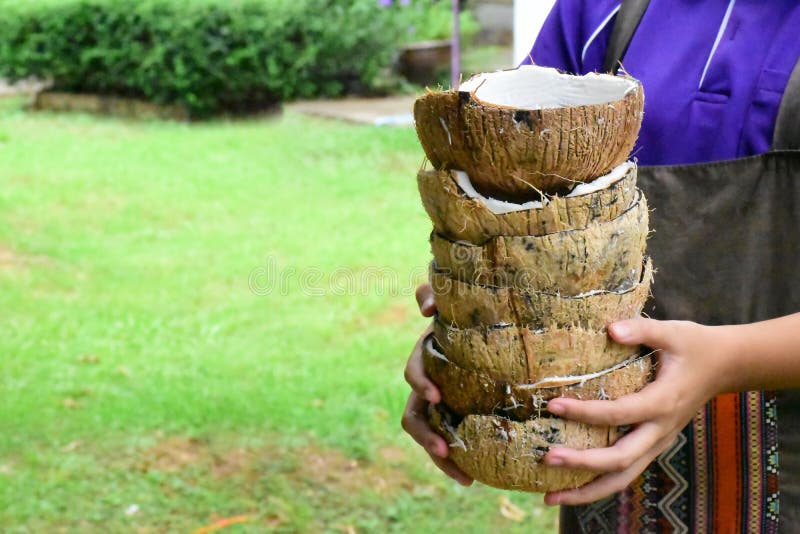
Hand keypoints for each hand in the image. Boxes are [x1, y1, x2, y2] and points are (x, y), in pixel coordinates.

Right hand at [400, 283, 473, 485]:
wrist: (486, 327)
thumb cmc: (464, 312)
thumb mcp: (447, 299)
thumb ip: (430, 293)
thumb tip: (425, 307)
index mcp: (425, 360)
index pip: (413, 374)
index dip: (419, 384)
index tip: (436, 395)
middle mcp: (428, 386)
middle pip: (414, 418)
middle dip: (426, 436)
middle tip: (443, 450)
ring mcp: (441, 406)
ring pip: (431, 437)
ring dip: (441, 458)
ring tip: (464, 478)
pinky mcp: (458, 419)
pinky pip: (452, 443)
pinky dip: (459, 462)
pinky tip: (475, 478)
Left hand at [542, 318, 731, 505]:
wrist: (726, 366)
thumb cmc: (694, 345)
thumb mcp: (672, 331)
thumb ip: (641, 329)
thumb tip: (610, 329)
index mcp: (663, 402)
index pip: (619, 414)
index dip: (585, 412)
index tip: (553, 405)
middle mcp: (661, 430)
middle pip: (620, 460)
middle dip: (582, 463)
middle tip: (547, 459)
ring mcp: (659, 442)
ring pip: (623, 478)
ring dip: (587, 491)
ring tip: (549, 497)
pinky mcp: (654, 445)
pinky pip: (626, 472)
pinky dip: (598, 484)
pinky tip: (570, 488)